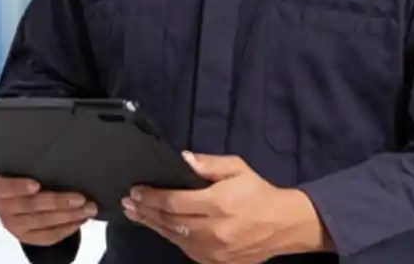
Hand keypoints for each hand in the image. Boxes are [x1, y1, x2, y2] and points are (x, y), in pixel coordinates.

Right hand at [0, 173, 97, 246]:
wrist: (21, 197)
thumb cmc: (25, 175)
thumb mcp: (22, 167)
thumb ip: (32, 164)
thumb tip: (59, 154)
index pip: (3, 187)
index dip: (18, 187)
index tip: (37, 185)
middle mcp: (1, 207)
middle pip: (29, 206)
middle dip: (57, 202)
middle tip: (80, 198)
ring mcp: (13, 225)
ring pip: (42, 222)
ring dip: (68, 216)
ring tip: (88, 209)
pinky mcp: (27, 238)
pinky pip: (48, 236)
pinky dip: (67, 229)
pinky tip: (80, 220)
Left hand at [122, 152, 332, 263]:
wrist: (285, 226)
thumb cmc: (258, 193)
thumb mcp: (237, 168)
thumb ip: (208, 164)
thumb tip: (182, 159)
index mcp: (218, 204)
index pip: (174, 202)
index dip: (151, 197)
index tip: (135, 190)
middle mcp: (213, 230)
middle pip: (169, 221)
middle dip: (145, 211)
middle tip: (128, 202)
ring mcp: (215, 250)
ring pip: (174, 237)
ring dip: (152, 225)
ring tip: (136, 214)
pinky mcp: (217, 262)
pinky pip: (186, 249)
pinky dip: (170, 237)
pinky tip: (159, 227)